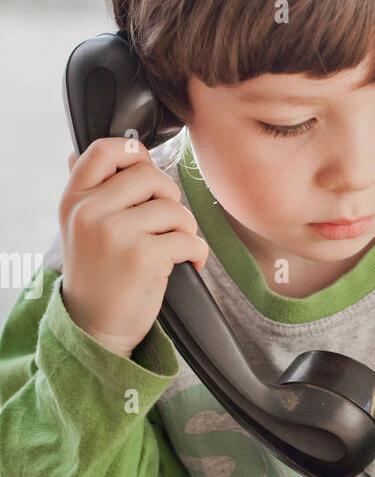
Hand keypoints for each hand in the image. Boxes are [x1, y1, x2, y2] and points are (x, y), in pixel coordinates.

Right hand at [59, 137, 208, 358]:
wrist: (94, 327)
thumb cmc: (97, 275)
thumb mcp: (78, 227)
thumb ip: (90, 192)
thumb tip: (95, 150)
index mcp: (75, 199)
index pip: (104, 150)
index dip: (134, 154)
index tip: (147, 174)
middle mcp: (92, 212)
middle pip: (150, 176)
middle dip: (169, 196)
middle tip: (168, 221)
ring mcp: (117, 233)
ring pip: (174, 208)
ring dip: (186, 227)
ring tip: (176, 246)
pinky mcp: (144, 257)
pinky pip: (189, 238)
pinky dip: (197, 252)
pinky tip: (189, 263)